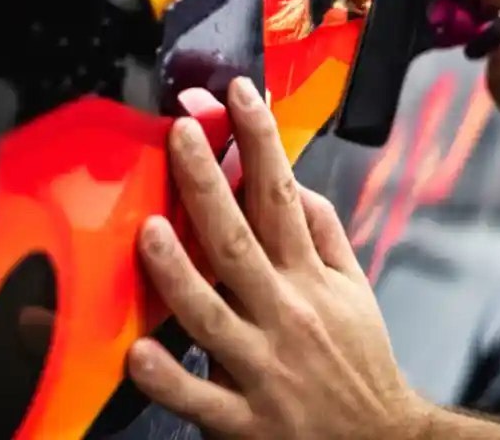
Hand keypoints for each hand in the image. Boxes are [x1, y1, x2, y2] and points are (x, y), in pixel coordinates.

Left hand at [127, 77, 425, 439]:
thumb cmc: (359, 362)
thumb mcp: (354, 289)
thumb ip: (323, 233)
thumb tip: (291, 184)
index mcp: (309, 279)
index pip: (281, 195)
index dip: (260, 140)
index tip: (240, 93)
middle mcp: (285, 313)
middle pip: (238, 240)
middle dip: (206, 182)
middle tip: (177, 134)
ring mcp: (262, 368)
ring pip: (210, 314)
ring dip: (177, 272)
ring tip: (148, 231)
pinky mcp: (243, 421)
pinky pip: (199, 399)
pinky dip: (170, 377)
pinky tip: (140, 352)